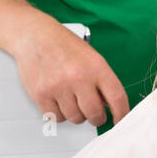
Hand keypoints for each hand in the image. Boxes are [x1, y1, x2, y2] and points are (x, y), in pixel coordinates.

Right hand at [10, 21, 129, 126]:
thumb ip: (102, 82)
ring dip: (77, 115)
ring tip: (73, 101)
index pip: (117, 97)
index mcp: (97, 67)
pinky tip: (60, 102)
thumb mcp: (92, 59)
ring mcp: (59, 87)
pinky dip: (59, 114)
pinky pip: (56, 118)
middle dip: (97, 118)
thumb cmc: (65, 46)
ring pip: (75, 118)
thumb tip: (110, 106)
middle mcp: (78, 78)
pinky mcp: (41, 95)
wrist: (35, 36)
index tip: (120, 121)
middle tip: (94, 114)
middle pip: (95, 114)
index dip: (121, 114)